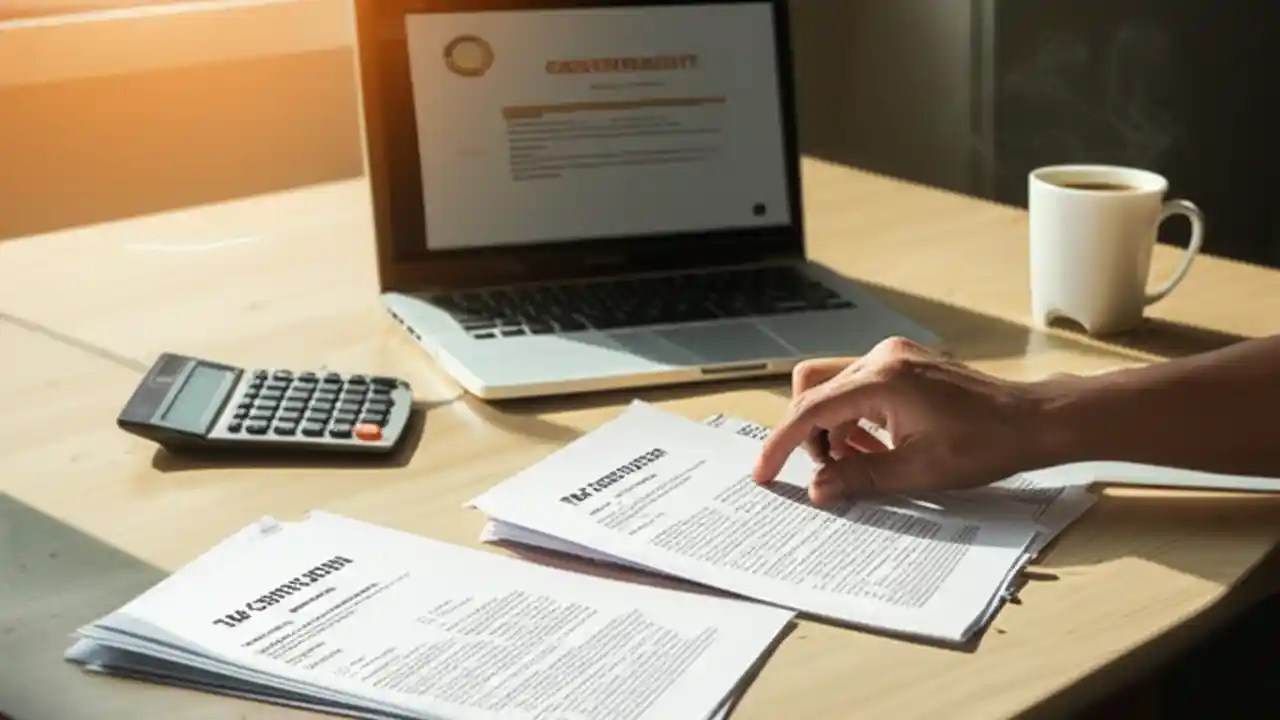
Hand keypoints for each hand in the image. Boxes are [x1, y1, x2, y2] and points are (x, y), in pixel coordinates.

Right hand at [752, 337, 1056, 506]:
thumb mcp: (919, 470)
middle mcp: (882, 358)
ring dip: (831, 426)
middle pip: (812, 387)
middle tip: (825, 469)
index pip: (812, 409)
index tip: (766, 472)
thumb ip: (860, 478)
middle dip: (806, 431)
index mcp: (883, 380)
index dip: (782, 444)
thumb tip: (819, 490)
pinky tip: (873, 447)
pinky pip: (858, 386)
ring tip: (855, 463)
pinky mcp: (903, 363)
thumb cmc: (986, 443)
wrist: (1032, 420)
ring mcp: (894, 356)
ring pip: (833, 386)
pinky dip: (853, 417)